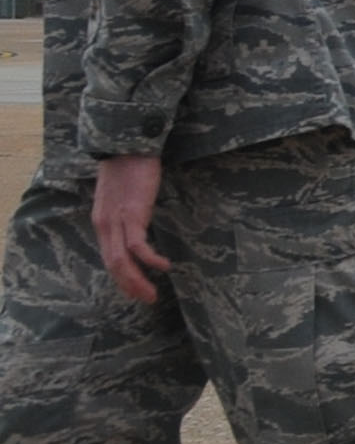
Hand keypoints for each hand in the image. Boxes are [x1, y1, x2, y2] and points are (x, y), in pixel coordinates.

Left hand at [92, 156, 169, 305]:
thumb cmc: (129, 165)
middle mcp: (104, 225)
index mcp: (102, 221)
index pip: (109, 258)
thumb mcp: (122, 193)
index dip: (122, 278)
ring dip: (137, 281)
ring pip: (121, 261)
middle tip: (147, 299)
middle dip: (130, 286)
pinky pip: (137, 246)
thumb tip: (136, 221)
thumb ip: (124, 210)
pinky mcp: (132, 214)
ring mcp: (116, 221)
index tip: (137, 289)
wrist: (128, 144)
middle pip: (113, 265)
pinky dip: (149, 260)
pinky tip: (164, 266)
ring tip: (152, 293)